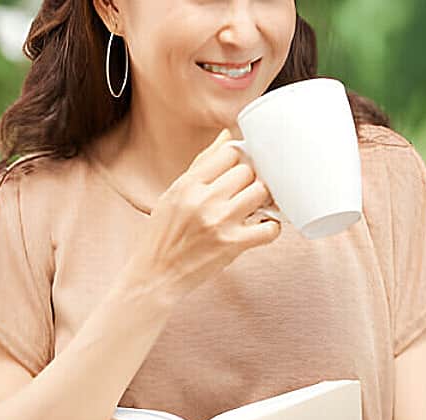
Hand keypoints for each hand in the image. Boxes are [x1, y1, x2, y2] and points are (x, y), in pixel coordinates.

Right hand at [113, 127, 281, 313]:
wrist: (155, 276)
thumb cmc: (162, 236)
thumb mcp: (173, 195)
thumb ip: (201, 166)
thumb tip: (227, 137)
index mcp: (187, 185)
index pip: (228, 153)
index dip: (237, 159)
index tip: (237, 171)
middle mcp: (203, 200)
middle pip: (247, 171)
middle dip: (249, 180)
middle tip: (244, 193)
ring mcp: (220, 222)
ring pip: (261, 192)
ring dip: (261, 200)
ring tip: (253, 208)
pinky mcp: (233, 245)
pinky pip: (270, 227)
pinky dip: (270, 227)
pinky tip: (259, 228)